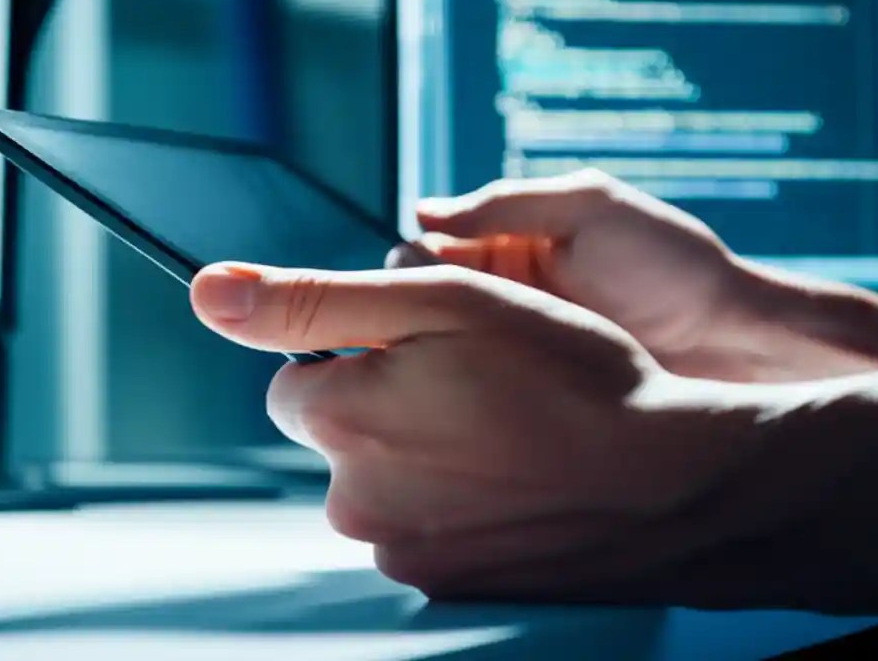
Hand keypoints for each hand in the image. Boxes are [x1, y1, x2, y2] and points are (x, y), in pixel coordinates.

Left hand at [189, 262, 769, 605]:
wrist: (670, 482)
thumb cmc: (564, 374)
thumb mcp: (441, 301)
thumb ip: (314, 297)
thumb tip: (207, 293)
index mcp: (338, 417)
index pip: (296, 377)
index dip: (360, 354)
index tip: (429, 352)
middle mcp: (351, 498)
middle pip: (337, 434)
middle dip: (386, 406)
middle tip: (478, 390)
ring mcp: (398, 551)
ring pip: (381, 482)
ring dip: (422, 455)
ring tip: (504, 436)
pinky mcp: (443, 585)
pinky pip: (420, 527)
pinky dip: (452, 503)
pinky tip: (511, 482)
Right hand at [402, 170, 823, 381]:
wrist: (729, 340)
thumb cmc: (667, 262)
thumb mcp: (588, 211)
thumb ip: (506, 205)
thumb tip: (419, 211)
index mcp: (511, 238)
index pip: (428, 245)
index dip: (411, 261)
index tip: (415, 282)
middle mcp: (502, 289)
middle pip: (422, 295)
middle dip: (412, 305)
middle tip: (427, 324)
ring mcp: (513, 338)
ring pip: (441, 340)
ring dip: (428, 345)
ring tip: (435, 359)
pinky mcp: (527, 381)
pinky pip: (474, 378)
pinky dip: (456, 378)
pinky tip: (458, 388)